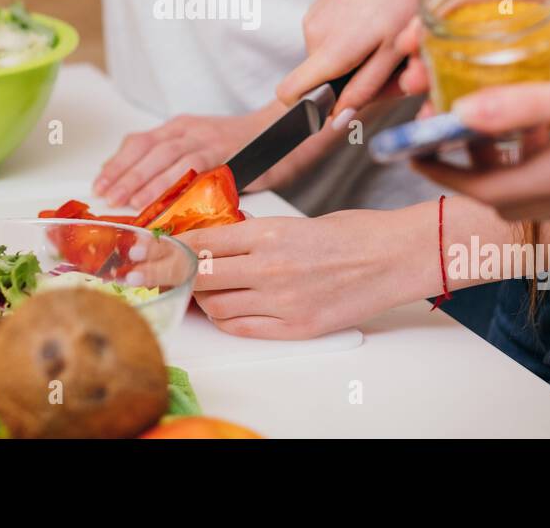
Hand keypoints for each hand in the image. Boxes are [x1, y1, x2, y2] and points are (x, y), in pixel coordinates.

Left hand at [95, 107, 304, 209]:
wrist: (282, 131)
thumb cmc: (242, 148)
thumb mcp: (202, 149)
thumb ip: (175, 165)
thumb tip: (141, 193)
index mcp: (180, 127)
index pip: (139, 142)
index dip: (117, 163)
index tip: (100, 183)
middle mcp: (189, 129)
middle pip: (147, 149)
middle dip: (123, 175)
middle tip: (106, 197)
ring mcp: (206, 139)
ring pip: (166, 158)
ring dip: (143, 182)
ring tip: (126, 203)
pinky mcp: (224, 152)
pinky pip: (192, 169)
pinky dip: (172, 187)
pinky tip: (160, 202)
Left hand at [178, 209, 427, 339]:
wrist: (394, 257)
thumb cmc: (353, 234)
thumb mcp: (293, 221)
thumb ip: (253, 235)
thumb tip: (215, 244)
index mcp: (268, 232)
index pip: (200, 242)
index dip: (171, 247)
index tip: (155, 248)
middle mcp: (269, 268)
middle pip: (199, 276)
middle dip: (174, 274)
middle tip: (160, 272)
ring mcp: (281, 300)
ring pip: (216, 305)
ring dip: (203, 298)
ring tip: (203, 289)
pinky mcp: (295, 326)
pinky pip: (242, 327)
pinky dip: (226, 319)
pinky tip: (226, 308)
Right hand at [276, 0, 448, 114]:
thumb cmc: (404, 0)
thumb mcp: (393, 53)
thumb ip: (364, 88)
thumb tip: (337, 118)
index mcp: (329, 50)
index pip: (289, 93)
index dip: (307, 108)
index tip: (335, 105)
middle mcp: (312, 34)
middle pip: (317, 79)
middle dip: (346, 83)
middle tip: (385, 68)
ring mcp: (314, 17)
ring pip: (325, 60)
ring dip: (350, 62)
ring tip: (383, 41)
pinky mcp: (320, 6)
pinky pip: (328, 40)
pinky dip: (348, 43)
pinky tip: (374, 24)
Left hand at [414, 53, 549, 220]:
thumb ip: (524, 106)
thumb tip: (462, 113)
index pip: (481, 189)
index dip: (440, 172)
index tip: (411, 149)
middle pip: (501, 199)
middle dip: (463, 174)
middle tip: (441, 140)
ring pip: (531, 198)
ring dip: (500, 174)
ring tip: (485, 135)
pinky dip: (535, 173)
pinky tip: (543, 140)